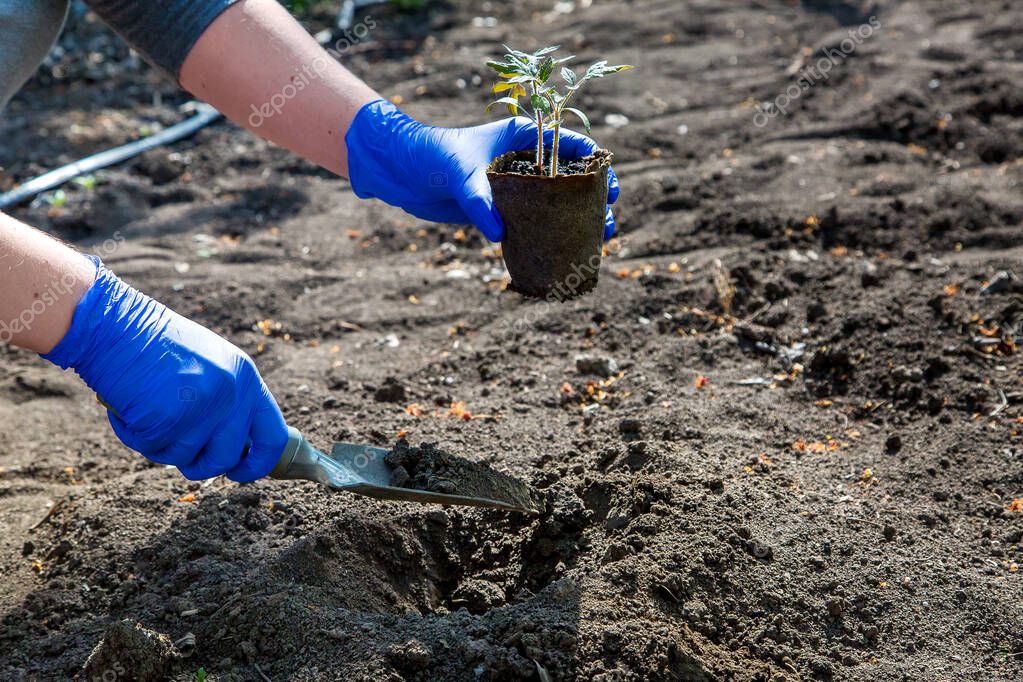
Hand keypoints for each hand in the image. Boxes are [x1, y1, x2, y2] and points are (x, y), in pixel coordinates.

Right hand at [41, 257, 287, 481]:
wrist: (114, 324)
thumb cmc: (155, 344)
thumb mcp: (209, 364)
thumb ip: (228, 401)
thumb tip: (235, 448)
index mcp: (246, 378)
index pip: (273, 437)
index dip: (257, 464)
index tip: (239, 474)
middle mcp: (232, 393)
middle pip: (226, 458)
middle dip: (200, 465)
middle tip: (176, 450)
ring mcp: (202, 406)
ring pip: (183, 457)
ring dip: (159, 444)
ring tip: (144, 410)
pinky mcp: (169, 417)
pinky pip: (151, 447)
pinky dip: (133, 434)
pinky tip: (127, 406)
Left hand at [344, 99, 620, 241]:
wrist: (399, 171)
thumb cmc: (431, 157)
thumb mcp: (459, 174)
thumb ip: (479, 201)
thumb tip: (499, 233)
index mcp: (522, 138)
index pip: (570, 146)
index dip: (596, 164)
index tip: (610, 185)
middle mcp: (523, 163)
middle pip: (571, 180)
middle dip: (595, 200)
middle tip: (610, 220)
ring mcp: (514, 188)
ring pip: (557, 205)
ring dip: (579, 222)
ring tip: (601, 241)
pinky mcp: (501, 211)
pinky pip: (533, 225)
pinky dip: (550, 238)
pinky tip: (566, 254)